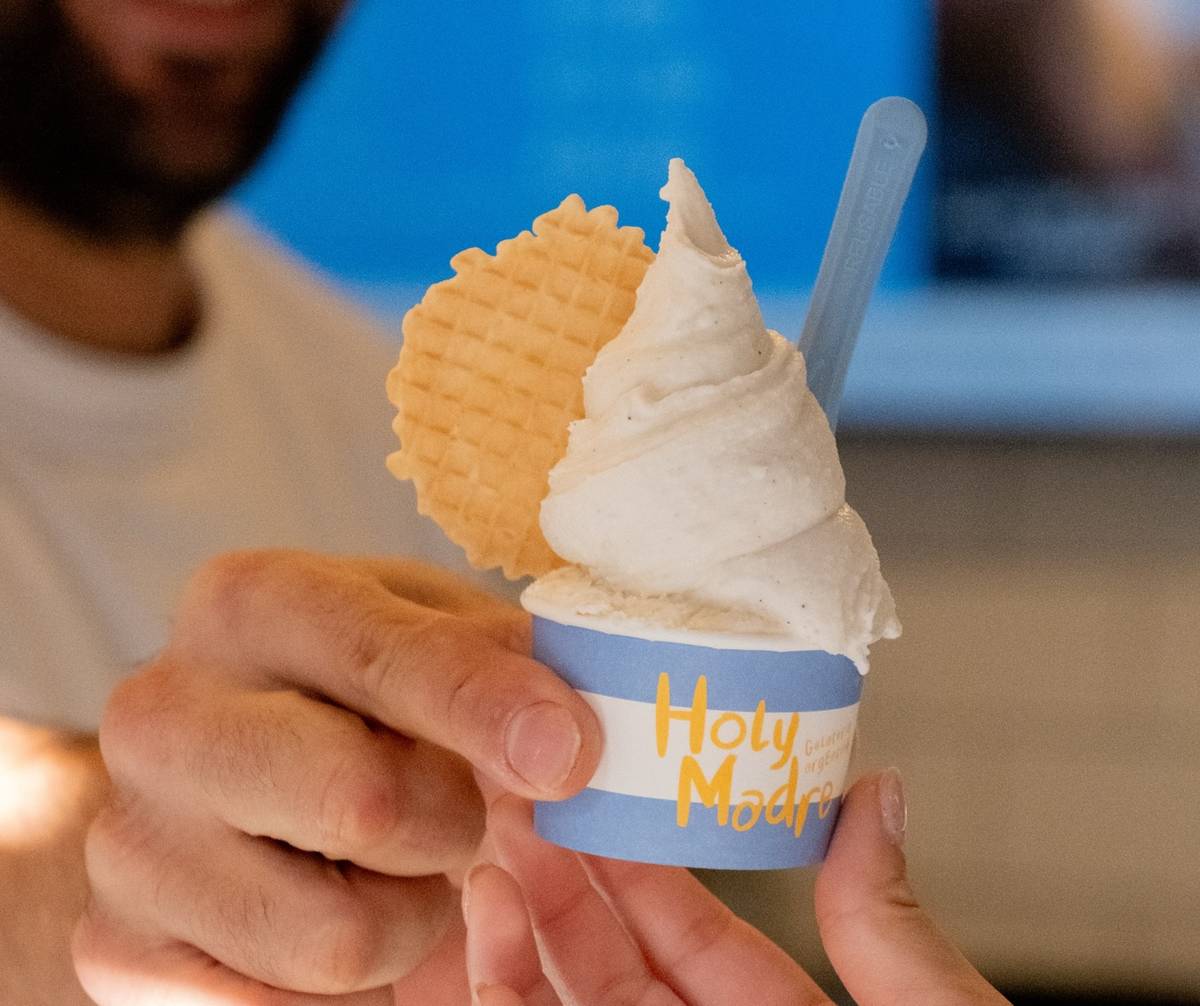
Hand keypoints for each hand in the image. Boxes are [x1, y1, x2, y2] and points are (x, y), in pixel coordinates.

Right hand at [72, 549, 600, 1003]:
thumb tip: (573, 735)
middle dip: (450, 820)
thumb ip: (498, 661)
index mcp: (249, 603)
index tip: (570, 752)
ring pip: (340, 937)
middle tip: (456, 808)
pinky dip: (348, 977)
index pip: (386, 659)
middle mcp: (161, 713)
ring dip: (409, 913)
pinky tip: (329, 905)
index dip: (490, 709)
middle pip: (365, 803)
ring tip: (388, 864)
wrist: (214, 755)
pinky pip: (289, 1005)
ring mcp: (128, 838)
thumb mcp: (422, 628)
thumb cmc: (346, 685)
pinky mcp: (121, 947)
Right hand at [465, 771, 1009, 1004]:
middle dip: (566, 887)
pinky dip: (506, 1003)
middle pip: (622, 970)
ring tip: (491, 858)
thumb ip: (888, 930)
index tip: (601, 793)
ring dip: (518, 940)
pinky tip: (486, 941)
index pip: (704, 939)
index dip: (645, 867)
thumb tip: (876, 791)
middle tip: (522, 805)